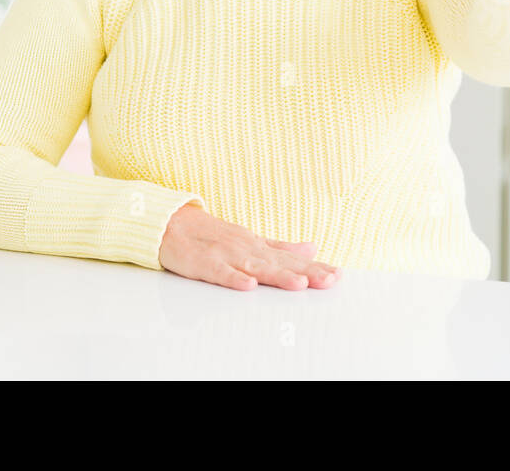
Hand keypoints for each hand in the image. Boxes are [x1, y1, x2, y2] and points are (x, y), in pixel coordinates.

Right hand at [158, 202, 340, 290]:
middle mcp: (247, 249)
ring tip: (299, 284)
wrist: (172, 224)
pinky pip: (220, 272)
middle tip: (329, 280)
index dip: (314, 267)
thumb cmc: (213, 236)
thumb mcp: (252, 240)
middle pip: (280, 263)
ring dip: (278, 276)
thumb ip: (281, 248)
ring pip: (255, 267)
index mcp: (259, 246)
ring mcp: (226, 255)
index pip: (292, 259)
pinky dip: (233, 278)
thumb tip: (312, 248)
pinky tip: (248, 285)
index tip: (337, 275)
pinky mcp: (204, 263)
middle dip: (306, 272)